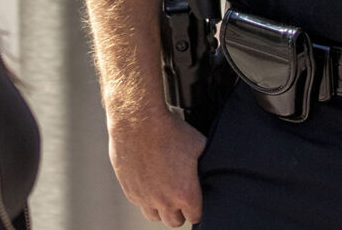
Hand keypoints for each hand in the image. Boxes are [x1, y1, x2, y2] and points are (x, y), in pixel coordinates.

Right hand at [107, 108, 207, 226]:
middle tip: (179, 196)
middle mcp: (165, 201)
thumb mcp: (199, 144)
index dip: (196, 208)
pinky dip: (145, 197)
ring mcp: (145, 197)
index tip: (194, 199)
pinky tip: (149, 183)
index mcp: (185, 193)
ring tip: (163, 192)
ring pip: (155, 216)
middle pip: (174, 221)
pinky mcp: (130, 190)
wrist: (138, 121)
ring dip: (161, 208)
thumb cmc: (170, 130)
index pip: (195, 216)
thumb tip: (211, 164)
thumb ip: (206, 161)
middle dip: (179, 211)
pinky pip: (139, 203)